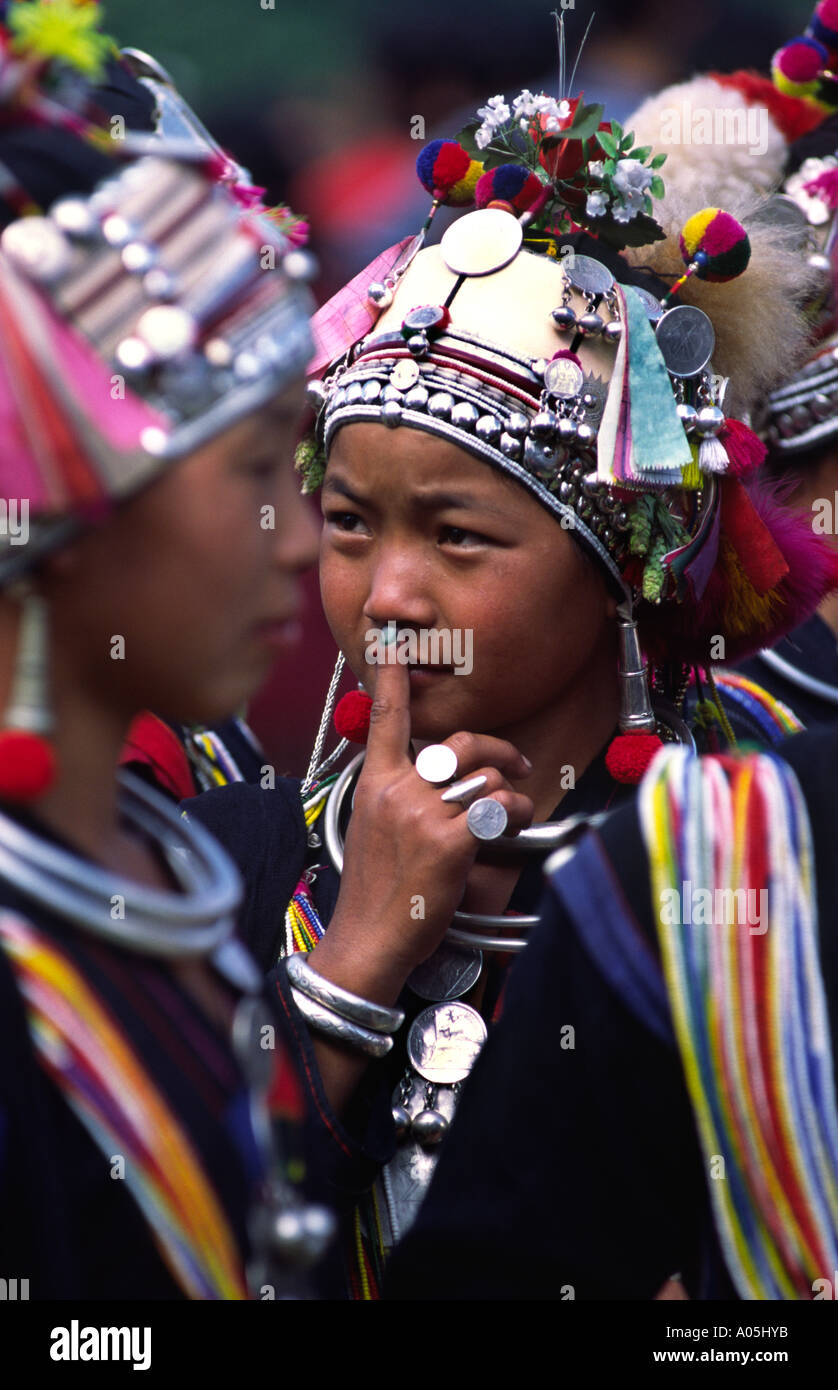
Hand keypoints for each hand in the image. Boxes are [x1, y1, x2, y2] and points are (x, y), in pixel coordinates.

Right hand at [309, 659, 533, 1002]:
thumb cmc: (374, 892)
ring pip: (487, 779)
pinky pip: (499, 810)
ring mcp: (423, 813)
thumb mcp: (372, 830)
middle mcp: (398, 790)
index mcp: (374, 783)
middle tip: (518, 761)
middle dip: (498, 749)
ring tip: (513, 816)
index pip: (386, 719)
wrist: (368, 939)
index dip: (393, 679)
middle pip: (460, 745)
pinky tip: (512, 832)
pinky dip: (515, 817)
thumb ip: (397, 796)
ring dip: (511, 795)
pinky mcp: (450, 840)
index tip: (393, 644)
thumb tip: (435, 778)